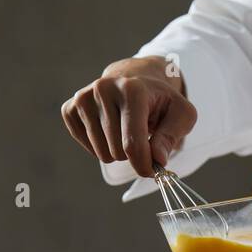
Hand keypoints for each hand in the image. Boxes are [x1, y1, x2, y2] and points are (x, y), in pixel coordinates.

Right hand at [60, 56, 195, 176]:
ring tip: (125, 130)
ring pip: (101, 153)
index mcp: (132, 90)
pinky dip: (100, 146)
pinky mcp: (69, 108)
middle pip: (117, 152)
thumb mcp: (181, 114)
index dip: (144, 165)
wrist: (135, 80)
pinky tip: (109, 129)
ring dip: (116, 151)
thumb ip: (173, 136)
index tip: (152, 170)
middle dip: (132, 154)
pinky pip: (86, 147)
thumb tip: (156, 158)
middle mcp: (104, 89)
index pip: (133, 144)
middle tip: (140, 136)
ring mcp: (83, 98)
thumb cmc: (160, 102)